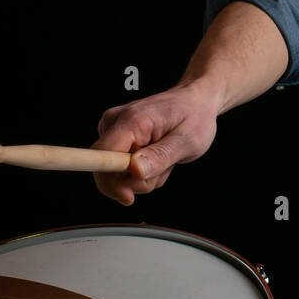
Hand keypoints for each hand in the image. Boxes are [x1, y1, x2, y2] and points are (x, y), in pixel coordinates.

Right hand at [92, 83, 219, 204]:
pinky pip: (122, 169)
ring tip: (165, 159)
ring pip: (117, 174)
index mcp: (132, 120)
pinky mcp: (117, 139)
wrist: (195, 102)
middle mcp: (115, 122)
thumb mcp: (187, 141)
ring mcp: (114, 130)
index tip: (128, 196)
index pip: (102, 156)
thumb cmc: (194, 116)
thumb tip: (135, 170)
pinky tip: (158, 158)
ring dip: (143, 176)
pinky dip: (141, 171)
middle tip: (164, 168)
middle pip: (106, 170)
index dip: (109, 181)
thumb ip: (160, 156)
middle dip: (135, 181)